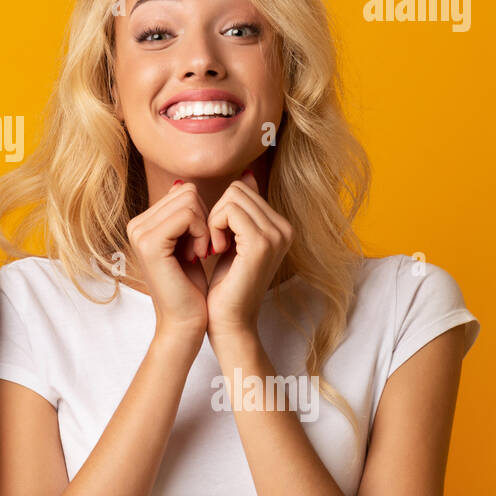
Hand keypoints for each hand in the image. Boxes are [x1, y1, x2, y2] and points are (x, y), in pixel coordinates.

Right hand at [126, 180, 211, 347]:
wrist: (185, 321)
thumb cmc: (191, 286)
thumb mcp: (189, 240)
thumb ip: (184, 212)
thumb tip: (182, 181)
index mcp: (143, 222)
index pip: (183, 190)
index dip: (202, 215)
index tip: (200, 244)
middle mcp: (136, 225)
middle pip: (186, 191)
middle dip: (203, 219)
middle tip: (201, 249)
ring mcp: (139, 233)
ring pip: (189, 200)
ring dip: (204, 227)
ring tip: (199, 253)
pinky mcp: (150, 243)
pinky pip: (188, 215)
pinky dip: (202, 232)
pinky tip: (199, 255)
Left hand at [203, 169, 293, 339]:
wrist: (228, 322)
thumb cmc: (225, 285)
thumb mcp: (232, 240)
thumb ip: (240, 210)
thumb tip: (246, 173)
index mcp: (280, 225)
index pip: (241, 189)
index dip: (219, 211)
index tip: (214, 239)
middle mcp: (285, 228)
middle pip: (237, 189)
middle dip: (215, 213)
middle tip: (211, 244)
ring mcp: (277, 235)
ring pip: (232, 197)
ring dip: (213, 221)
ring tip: (213, 248)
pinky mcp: (262, 243)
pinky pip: (229, 211)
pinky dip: (213, 227)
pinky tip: (213, 250)